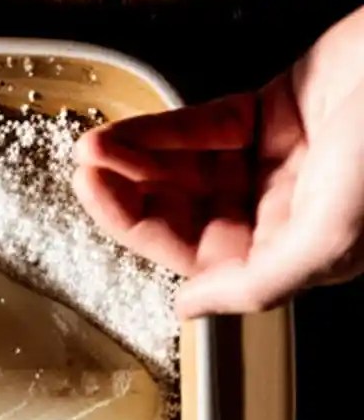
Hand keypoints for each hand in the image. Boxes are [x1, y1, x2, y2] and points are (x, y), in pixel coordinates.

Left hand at [72, 6, 363, 318]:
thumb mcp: (333, 232)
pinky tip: (126, 131)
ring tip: (95, 148)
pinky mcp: (275, 110)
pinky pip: (205, 127)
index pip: (200, 256)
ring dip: (137, 160)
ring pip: (187, 171)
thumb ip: (260, 281)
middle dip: (131, 195)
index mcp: (302, 251)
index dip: (143, 232)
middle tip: (86, 174)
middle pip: (185, 213)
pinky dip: (162, 129)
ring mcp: (280, 159)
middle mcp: (287, 210)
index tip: (99, 205)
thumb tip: (192, 310)